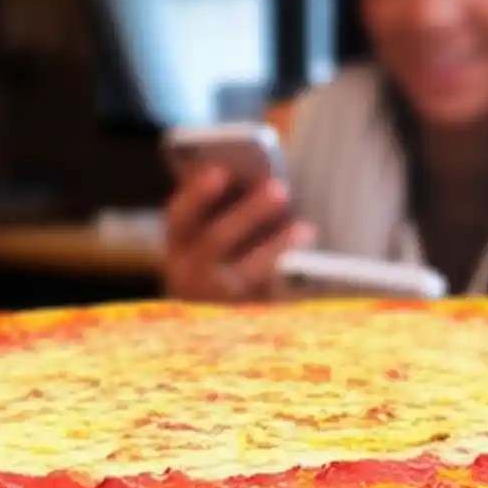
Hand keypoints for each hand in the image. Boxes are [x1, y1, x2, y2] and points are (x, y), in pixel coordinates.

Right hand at [163, 167, 314, 301]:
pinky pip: (268, 296)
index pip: (180, 215)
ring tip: (305, 227)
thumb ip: (229, 205)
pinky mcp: (244, 317)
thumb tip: (264, 181)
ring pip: (245, 272)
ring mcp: (215, 300)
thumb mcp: (214, 229)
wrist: (215, 316)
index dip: (198, 193)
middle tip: (280, 187)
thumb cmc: (224, 250)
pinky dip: (288, 275)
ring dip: (276, 247)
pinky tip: (309, 258)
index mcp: (178, 243)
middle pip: (216, 241)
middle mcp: (188, 272)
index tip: (221, 170)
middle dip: (249, 213)